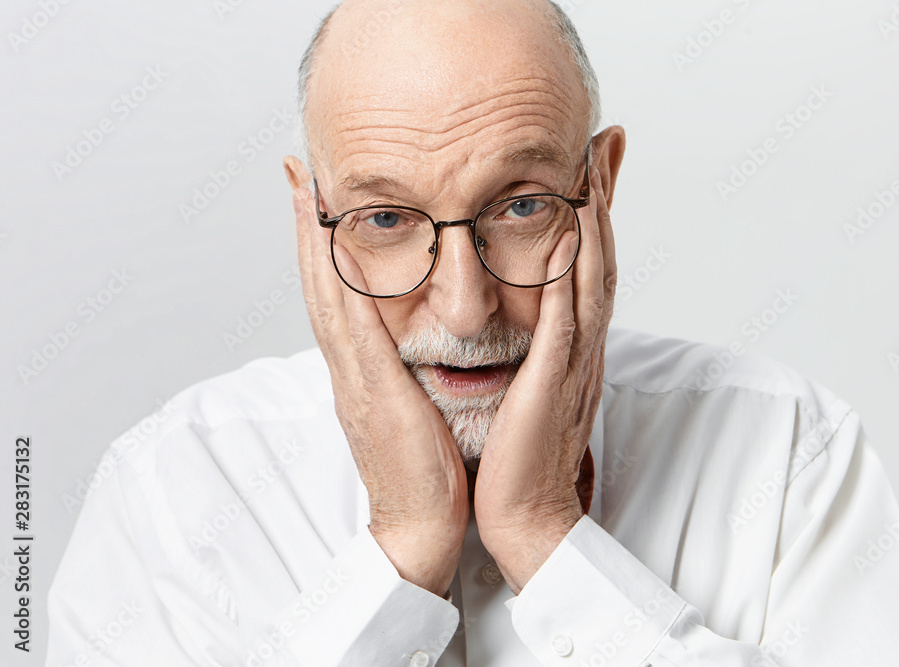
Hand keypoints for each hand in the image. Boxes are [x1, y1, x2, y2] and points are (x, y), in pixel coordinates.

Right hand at [292, 183, 468, 596]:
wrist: (420, 523)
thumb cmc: (426, 468)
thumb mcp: (410, 406)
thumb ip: (404, 369)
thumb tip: (408, 341)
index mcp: (359, 368)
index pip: (335, 293)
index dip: (322, 244)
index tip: (317, 198)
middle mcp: (347, 365)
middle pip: (319, 281)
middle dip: (306, 224)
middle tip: (299, 171)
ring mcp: (353, 375)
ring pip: (326, 292)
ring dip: (314, 237)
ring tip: (308, 185)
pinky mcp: (372, 387)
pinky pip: (353, 321)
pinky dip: (339, 279)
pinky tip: (336, 241)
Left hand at [473, 145, 617, 593]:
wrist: (520, 512)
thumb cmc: (513, 455)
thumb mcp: (522, 387)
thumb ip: (527, 347)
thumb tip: (515, 315)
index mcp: (568, 345)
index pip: (584, 266)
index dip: (592, 212)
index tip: (589, 164)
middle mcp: (579, 345)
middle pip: (599, 256)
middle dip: (604, 197)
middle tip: (606, 142)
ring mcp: (572, 360)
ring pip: (592, 277)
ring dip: (596, 220)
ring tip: (594, 166)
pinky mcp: (554, 379)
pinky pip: (567, 317)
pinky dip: (572, 275)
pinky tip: (571, 235)